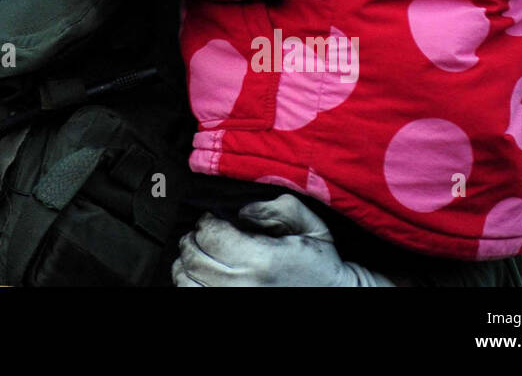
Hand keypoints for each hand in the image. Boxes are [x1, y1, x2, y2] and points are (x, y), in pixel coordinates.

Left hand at [171, 195, 394, 286]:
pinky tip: (202, 277)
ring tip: (201, 255)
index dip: (207, 221)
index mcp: (261, 260)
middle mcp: (242, 286)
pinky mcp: (231, 313)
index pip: (210, 234)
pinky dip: (190, 284)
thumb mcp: (310, 225)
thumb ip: (276, 208)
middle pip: (193, 256)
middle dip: (194, 238)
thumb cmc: (321, 263)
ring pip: (186, 280)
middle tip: (205, 234)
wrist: (336, 298)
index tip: (214, 219)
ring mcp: (233, 302)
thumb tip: (241, 211)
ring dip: (187, 263)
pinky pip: (192, 296)